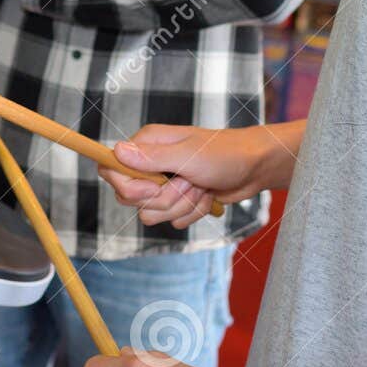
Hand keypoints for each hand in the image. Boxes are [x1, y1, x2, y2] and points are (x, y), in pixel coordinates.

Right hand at [100, 124, 270, 228]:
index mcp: (147, 144)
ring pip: (152, 214)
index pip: (111, 169)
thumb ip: (151, 158)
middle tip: (188, 182)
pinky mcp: (177, 201)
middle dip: (164, 198)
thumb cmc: (225, 154)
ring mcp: (163, 184)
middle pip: (131, 198)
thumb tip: (117, 152)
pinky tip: (206, 194)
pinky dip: (193, 211)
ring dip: (182, 204)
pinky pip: (172, 221)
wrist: (254, 168)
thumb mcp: (188, 155)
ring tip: (201, 185)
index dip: (129, 186)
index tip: (155, 186)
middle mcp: (150, 164)